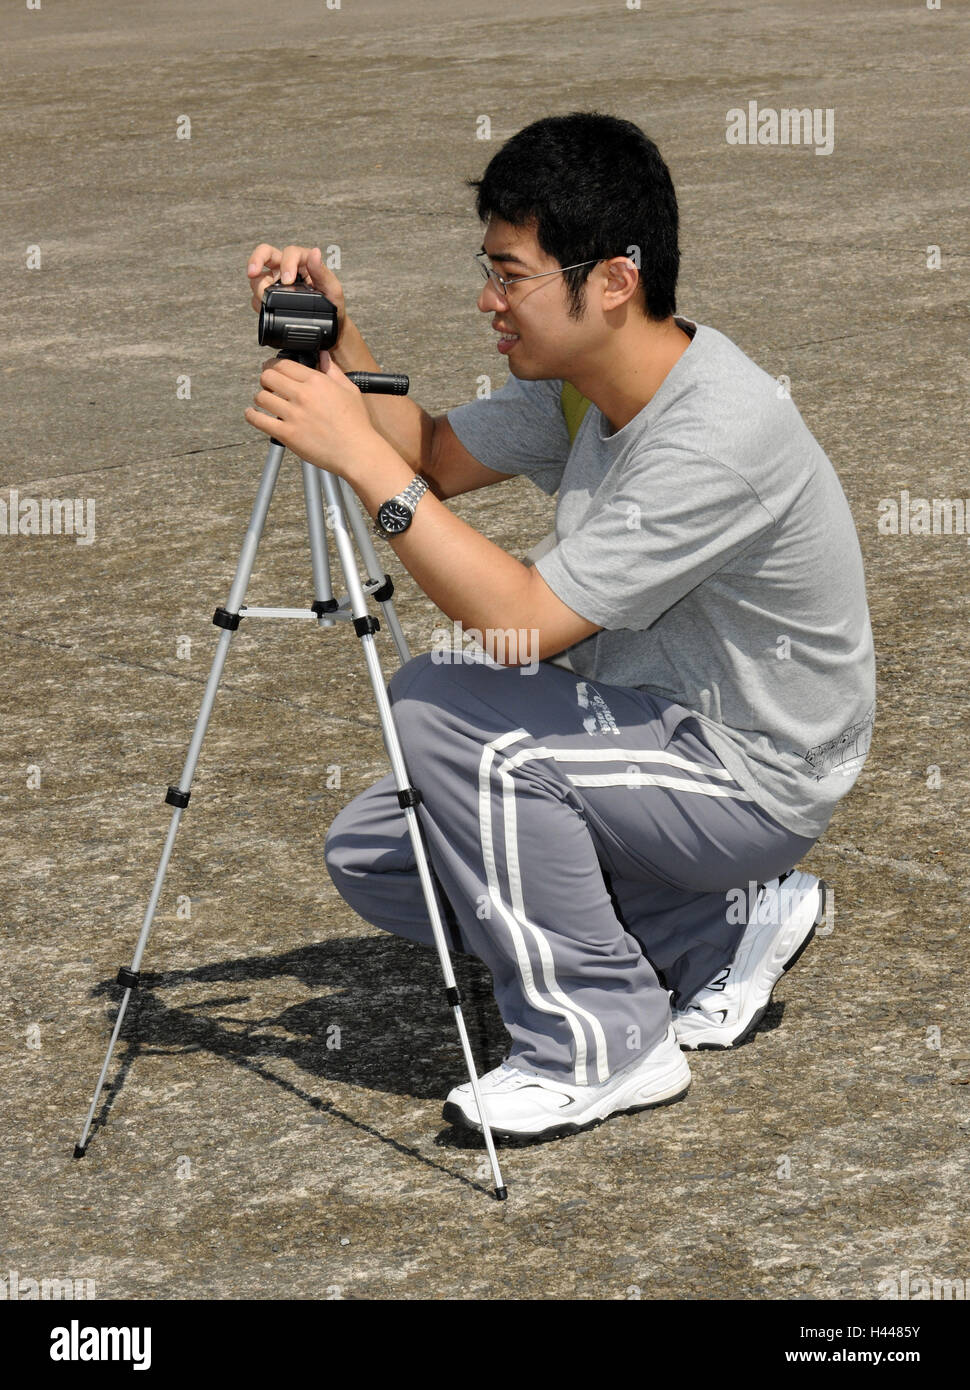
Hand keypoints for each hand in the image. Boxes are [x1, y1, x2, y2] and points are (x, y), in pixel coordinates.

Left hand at [244, 351, 374, 477]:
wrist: (357, 452)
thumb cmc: (356, 424)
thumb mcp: (349, 390)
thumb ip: (333, 371)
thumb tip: (324, 356)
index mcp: (316, 381)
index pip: (284, 364)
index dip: (274, 364)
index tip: (273, 368)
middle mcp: (302, 395)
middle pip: (268, 376)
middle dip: (265, 378)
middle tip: (267, 383)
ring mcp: (293, 415)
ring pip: (261, 396)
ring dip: (260, 397)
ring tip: (264, 400)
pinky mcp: (287, 434)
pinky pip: (259, 420)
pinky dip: (252, 415)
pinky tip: (252, 413)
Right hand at [247, 243, 346, 337]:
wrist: (329, 328)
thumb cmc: (332, 305)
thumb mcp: (333, 289)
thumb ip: (322, 272)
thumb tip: (315, 253)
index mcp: (303, 261)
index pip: (289, 253)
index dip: (286, 263)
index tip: (288, 281)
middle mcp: (286, 268)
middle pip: (265, 254)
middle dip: (256, 260)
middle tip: (252, 272)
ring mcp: (276, 282)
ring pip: (258, 277)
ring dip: (258, 287)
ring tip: (266, 299)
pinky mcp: (270, 297)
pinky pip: (257, 298)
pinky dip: (258, 303)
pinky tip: (266, 309)